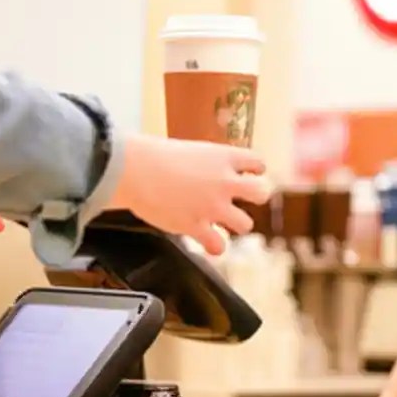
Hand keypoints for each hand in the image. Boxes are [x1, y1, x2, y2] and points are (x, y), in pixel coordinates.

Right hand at [108, 133, 271, 254]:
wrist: (135, 170)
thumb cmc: (154, 156)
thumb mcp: (191, 150)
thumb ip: (209, 163)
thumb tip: (213, 172)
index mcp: (223, 157)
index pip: (257, 163)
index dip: (254, 170)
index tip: (248, 174)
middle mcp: (224, 182)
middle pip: (261, 193)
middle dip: (255, 197)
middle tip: (241, 199)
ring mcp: (213, 207)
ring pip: (245, 224)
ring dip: (235, 223)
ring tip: (222, 221)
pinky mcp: (197, 226)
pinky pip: (218, 245)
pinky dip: (214, 246)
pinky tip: (209, 242)